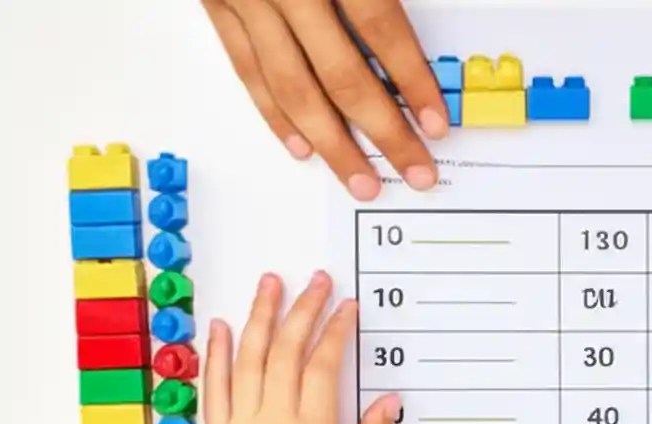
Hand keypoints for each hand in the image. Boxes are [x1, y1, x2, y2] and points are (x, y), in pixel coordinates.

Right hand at [202, 0, 445, 199]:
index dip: (411, 79)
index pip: (379, 27)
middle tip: (416, 171)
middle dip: (383, 131)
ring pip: (291, 86)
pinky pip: (248, 70)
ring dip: (331, 143)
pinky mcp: (214, 1)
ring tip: (362, 179)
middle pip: (340, 73)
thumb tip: (414, 29)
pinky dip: (276, 114)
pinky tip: (303, 145)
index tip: (436, 121)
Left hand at [204, 271, 400, 423]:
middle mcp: (274, 421)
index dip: (336, 330)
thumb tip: (389, 400)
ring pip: (250, 358)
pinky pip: (216, 386)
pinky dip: (218, 353)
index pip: (323, 365)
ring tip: (270, 283)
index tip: (347, 307)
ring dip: (261, 316)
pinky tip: (224, 326)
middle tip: (316, 281)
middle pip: (287, 351)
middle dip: (303, 309)